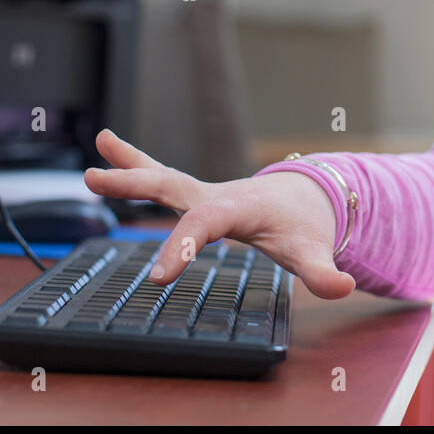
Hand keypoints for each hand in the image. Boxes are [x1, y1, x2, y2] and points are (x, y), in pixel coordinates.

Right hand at [82, 128, 355, 298]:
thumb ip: (325, 272)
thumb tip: (345, 287)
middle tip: (94, 179)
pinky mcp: (195, 194)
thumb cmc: (306, 226)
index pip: (204, 225)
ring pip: (161, 176)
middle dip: (135, 183)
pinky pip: (160, 177)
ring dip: (127, 168)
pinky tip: (106, 147)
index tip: (156, 277)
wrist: (308, 199)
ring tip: (89, 166)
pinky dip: (134, 162)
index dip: (181, 248)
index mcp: (240, 208)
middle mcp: (216, 194)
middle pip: (172, 185)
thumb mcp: (315, 252)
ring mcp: (203, 191)